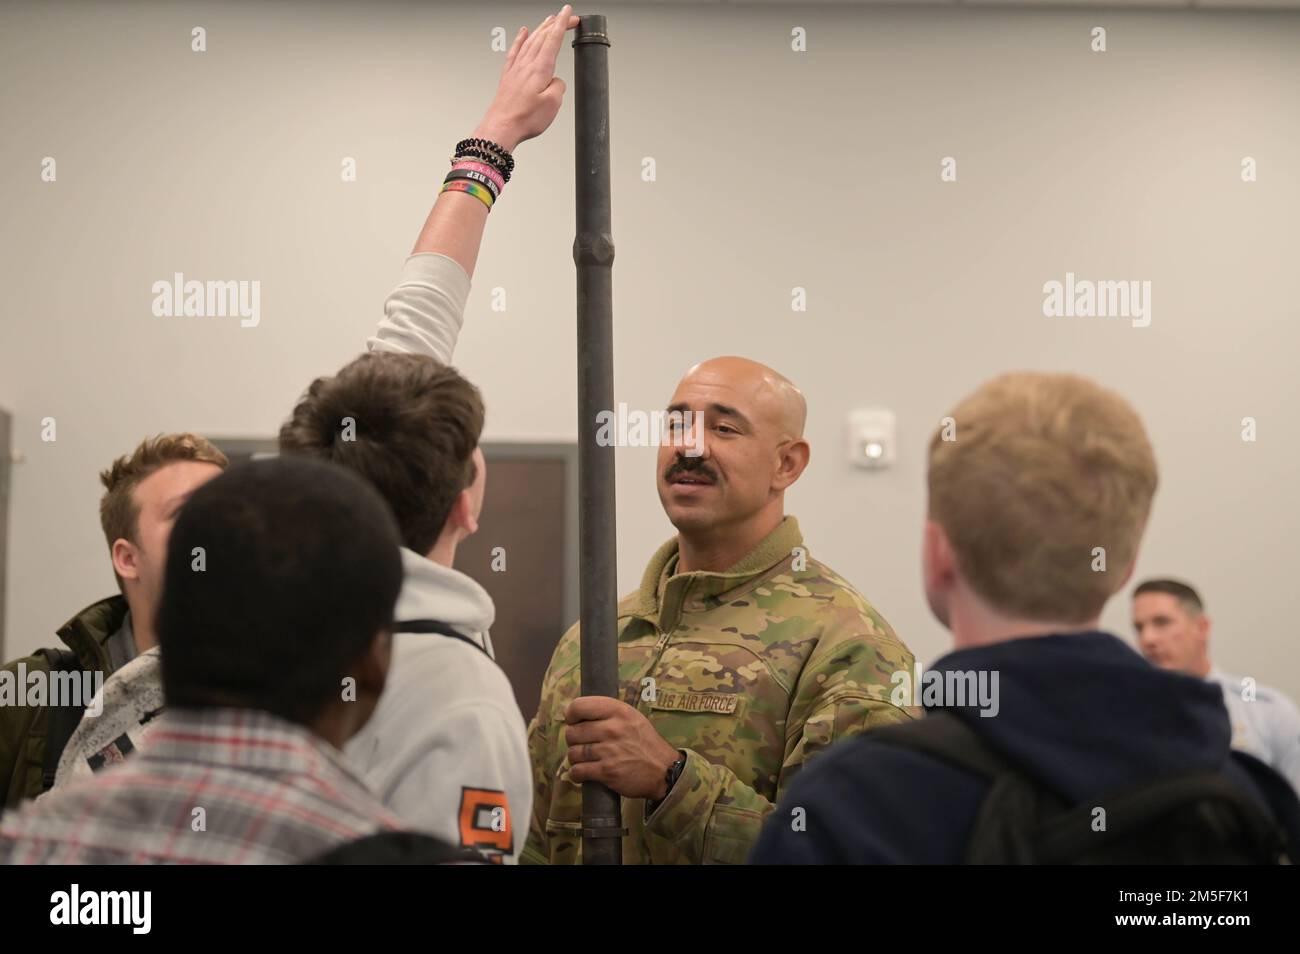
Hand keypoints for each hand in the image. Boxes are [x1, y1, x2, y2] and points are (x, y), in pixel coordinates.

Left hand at [473, 5, 579, 152]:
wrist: (501, 127)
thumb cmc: (524, 118)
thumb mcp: (553, 104)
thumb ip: (558, 87)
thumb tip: (556, 82)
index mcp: (540, 69)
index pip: (553, 39)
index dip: (562, 23)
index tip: (569, 13)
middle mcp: (526, 65)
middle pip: (542, 36)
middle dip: (555, 23)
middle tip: (566, 16)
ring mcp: (516, 69)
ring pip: (530, 40)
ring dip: (541, 28)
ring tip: (548, 20)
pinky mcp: (508, 76)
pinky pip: (515, 50)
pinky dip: (520, 39)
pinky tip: (522, 33)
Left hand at [564, 696, 680, 799]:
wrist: (663, 770)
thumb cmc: (644, 742)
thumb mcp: (631, 717)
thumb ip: (607, 712)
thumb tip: (577, 713)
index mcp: (618, 711)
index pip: (579, 706)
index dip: (571, 714)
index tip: (574, 721)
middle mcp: (612, 729)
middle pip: (572, 732)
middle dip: (573, 739)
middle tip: (582, 743)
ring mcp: (609, 751)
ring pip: (573, 753)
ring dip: (575, 758)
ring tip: (584, 759)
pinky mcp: (607, 772)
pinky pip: (577, 771)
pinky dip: (576, 773)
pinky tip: (583, 772)